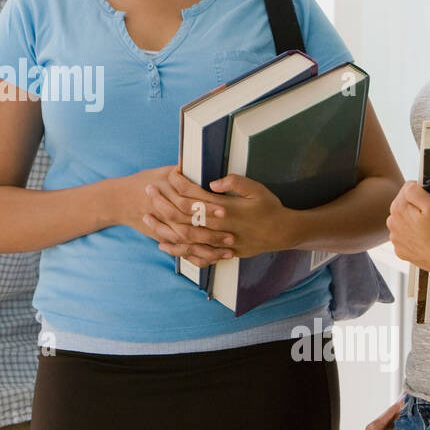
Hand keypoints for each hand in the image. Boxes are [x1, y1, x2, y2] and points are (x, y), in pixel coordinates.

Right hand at [115, 165, 233, 256]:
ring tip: (228, 252)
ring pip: (187, 242)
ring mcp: (162, 228)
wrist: (120, 200)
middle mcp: (164, 212)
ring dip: (208, 249)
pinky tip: (212, 259)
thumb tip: (200, 164)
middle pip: (190, 226)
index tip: (224, 211)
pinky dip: (196, 257)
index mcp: (166, 193)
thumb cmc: (144, 182)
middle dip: (212, 233)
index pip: (190, 201)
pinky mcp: (162, 238)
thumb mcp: (161, 172)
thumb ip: (181, 171)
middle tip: (231, 237)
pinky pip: (180, 251)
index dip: (207, 207)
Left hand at [146, 168, 298, 264]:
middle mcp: (219, 227)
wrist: (283, 233)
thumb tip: (213, 182)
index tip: (169, 174)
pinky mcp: (221, 253)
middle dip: (163, 204)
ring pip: (185, 238)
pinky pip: (194, 255)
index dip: (180, 184)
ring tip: (147, 217)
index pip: (196, 197)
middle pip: (184, 217)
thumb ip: (235, 182)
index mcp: (226, 209)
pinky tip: (163, 244)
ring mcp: (219, 243)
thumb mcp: (256, 189)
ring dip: (164, 227)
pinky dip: (177, 250)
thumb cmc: (269, 207)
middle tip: (148, 191)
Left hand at [386, 180, 429, 279]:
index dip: (422, 193)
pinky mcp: (402, 252)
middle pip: (404, 207)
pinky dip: (415, 237)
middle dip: (417, 208)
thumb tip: (408, 186)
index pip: (407, 190)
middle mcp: (393, 225)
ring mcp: (397, 240)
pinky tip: (428, 239)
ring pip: (405, 222)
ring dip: (415, 222)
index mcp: (398, 210)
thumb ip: (415, 190)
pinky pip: (407, 238)